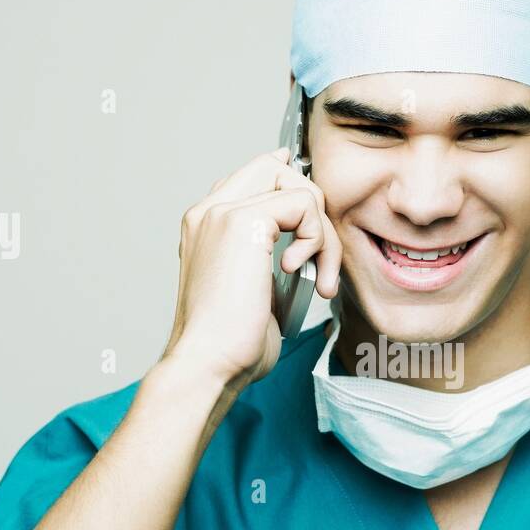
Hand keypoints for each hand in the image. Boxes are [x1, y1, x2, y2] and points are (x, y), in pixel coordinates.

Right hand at [160, 147, 342, 392]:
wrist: (209, 362)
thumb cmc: (229, 343)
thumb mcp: (253, 292)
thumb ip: (268, 260)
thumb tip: (299, 249)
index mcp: (206, 226)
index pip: (251, 176)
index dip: (290, 187)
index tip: (312, 219)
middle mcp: (209, 212)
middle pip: (275, 168)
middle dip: (313, 209)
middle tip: (321, 261)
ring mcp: (222, 213)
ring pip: (296, 186)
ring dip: (323, 235)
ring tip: (318, 279)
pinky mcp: (243, 222)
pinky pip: (303, 203)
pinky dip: (317, 239)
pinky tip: (300, 272)